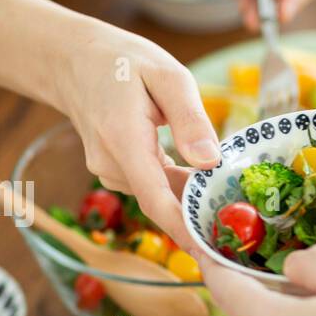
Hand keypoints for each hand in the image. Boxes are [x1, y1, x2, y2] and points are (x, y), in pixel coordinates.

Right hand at [52, 23, 219, 247]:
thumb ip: (190, 119)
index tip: (211, 255)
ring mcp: (108, 171)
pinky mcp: (113, 173)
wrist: (73, 60)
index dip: (184, 231)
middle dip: (198, 212)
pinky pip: (151, 186)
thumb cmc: (122, 61)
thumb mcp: (167, 74)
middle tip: (242, 222)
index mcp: (123, 139)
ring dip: (189, 195)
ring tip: (225, 189)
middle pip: (162, 201)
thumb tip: (210, 162)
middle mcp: (110, 163)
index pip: (155, 199)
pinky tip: (198, 175)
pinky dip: (176, 185)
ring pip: (159, 194)